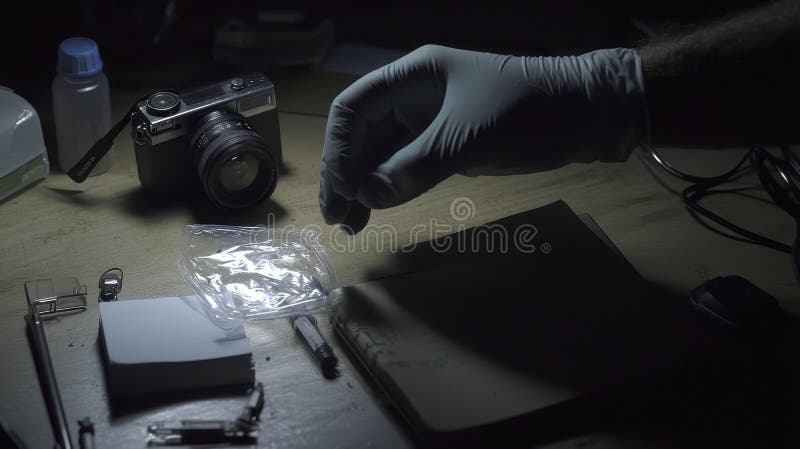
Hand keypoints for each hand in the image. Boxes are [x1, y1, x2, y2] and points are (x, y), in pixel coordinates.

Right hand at [319, 45, 648, 232]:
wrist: (586, 115)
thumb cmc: (526, 114)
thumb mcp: (466, 140)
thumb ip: (412, 168)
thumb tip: (367, 194)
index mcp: (411, 76)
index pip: (352, 109)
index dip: (338, 151)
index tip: (341, 191)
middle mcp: (412, 97)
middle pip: (360, 134)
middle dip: (344, 174)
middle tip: (338, 219)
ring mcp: (428, 121)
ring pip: (379, 154)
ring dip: (362, 186)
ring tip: (352, 224)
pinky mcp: (446, 144)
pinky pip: (404, 166)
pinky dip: (388, 189)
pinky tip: (377, 211)